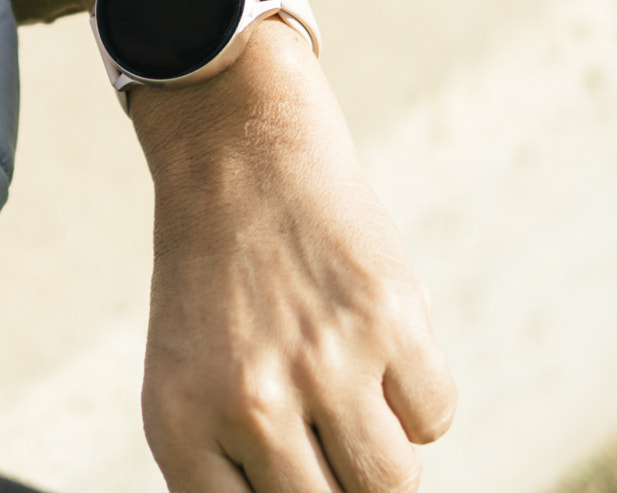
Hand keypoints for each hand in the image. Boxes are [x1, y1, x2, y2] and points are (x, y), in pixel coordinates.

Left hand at [135, 24, 455, 492]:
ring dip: (386, 451)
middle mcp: (249, 403)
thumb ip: (230, 470)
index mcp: (182, 427)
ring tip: (357, 396)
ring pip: (394, 483)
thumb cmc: (217, 287)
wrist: (239, 156)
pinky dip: (418, 395)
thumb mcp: (187, 385)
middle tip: (333, 434)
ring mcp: (324, 362)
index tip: (313, 477)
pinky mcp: (389, 320)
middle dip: (342, 481)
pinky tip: (379, 343)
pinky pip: (435, 417)